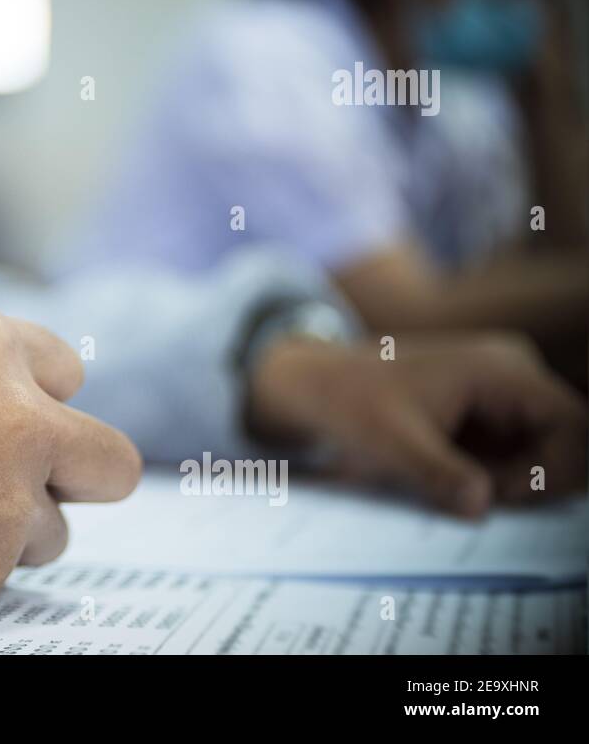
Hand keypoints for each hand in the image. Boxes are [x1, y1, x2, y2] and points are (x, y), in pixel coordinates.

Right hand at [0, 306, 140, 620]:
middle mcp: (17, 417)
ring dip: (5, 530)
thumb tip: (30, 415)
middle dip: (74, 475)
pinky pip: (1, 575)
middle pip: (109, 461)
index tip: (3, 420)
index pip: (69, 373)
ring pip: (52, 530)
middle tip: (22, 487)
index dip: (34, 402)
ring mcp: (7, 501)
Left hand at [246, 333, 586, 516]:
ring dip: (512, 481)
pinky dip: (495, 476)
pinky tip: (453, 481)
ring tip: (458, 486)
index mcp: (501, 369)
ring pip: (541, 450)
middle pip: (564, 440)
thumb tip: (481, 506)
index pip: (572, 423)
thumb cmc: (348, 401)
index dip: (555, 469)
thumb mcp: (391, 442)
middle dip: (532, 479)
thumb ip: (438, 473)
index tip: (505, 496)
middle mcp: (512, 372)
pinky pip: (514, 452)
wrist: (313, 383)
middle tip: (476, 497)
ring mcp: (501, 391)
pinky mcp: (485, 412)